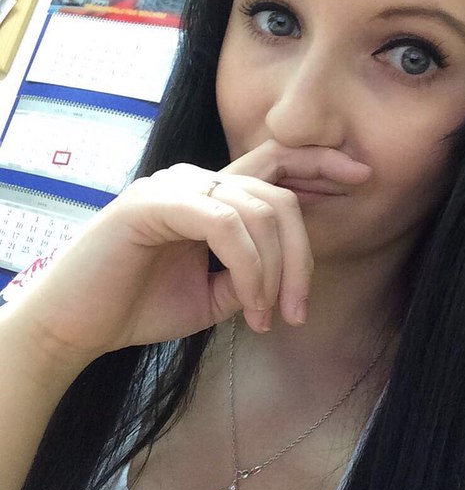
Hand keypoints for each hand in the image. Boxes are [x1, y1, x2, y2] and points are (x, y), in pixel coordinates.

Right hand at [5, 141, 370, 367]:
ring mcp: (174, 186)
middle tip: (299, 310)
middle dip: (303, 255)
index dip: (320, 163)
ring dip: (276, 273)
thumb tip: (284, 271)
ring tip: (269, 319)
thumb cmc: (144, 306)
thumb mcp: (217, 295)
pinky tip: (251, 308)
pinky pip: (226, 226)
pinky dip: (250, 270)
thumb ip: (252, 273)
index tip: (360, 176)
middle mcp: (196, 180)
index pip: (275, 163)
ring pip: (259, 211)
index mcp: (212, 195)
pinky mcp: (154, 202)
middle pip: (279, 195)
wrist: (79, 325)